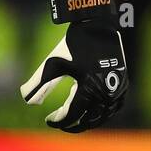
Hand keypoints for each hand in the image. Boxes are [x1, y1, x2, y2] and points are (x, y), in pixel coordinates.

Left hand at [20, 16, 127, 132]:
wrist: (96, 27)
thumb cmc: (70, 45)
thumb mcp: (52, 64)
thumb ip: (38, 84)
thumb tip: (27, 101)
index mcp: (88, 89)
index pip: (73, 114)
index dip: (59, 120)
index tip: (48, 121)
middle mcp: (106, 93)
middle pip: (89, 119)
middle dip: (73, 124)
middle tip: (59, 123)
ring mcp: (117, 90)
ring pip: (103, 116)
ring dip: (87, 120)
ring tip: (72, 118)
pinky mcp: (123, 85)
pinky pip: (113, 107)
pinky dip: (101, 112)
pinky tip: (88, 109)